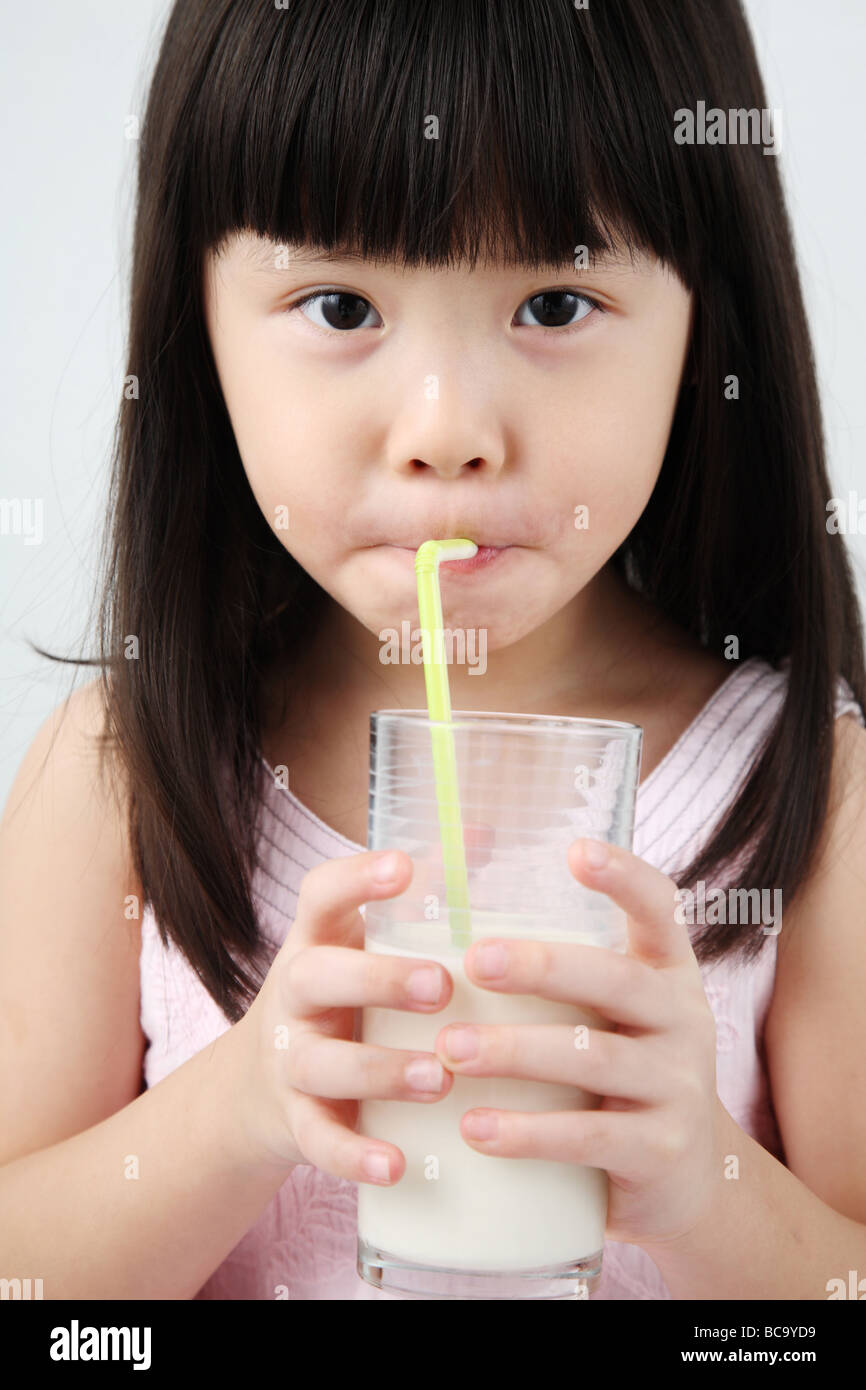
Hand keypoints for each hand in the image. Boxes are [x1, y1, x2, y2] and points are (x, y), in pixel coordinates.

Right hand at [233, 848, 453, 1182]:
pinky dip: (355, 1155)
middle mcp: (295, 994)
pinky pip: (319, 1142)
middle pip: (316, 975)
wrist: (258, 1088)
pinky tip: (397, 1165)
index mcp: (317, 941)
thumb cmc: (342, 1000)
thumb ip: (421, 898)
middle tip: (443, 985)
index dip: (356, 878)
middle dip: (378, 979)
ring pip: (322, 1062)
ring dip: (381, 1069)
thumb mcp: (365, 945)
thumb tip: (485, 832)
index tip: (403, 866)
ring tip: (440, 1075)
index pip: (319, 895)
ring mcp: (290, 1060)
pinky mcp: (295, 1122)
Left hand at [430, 838, 725, 1251]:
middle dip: (543, 966)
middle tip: (475, 961)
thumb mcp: (606, 1014)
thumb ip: (556, 971)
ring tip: (450, 1049)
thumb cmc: (615, 1074)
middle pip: (616, 980)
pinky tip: (473, 1127)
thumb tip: (457, 887)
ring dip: (516, 1052)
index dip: (625, 877)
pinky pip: (589, 1137)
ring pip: (593, 1059)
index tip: (577, 850)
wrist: (679, 1181)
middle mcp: (683, 1019)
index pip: (660, 909)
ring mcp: (678, 1087)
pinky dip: (527, 1132)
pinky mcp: (660, 1151)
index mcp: (667, 972)